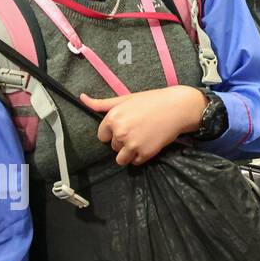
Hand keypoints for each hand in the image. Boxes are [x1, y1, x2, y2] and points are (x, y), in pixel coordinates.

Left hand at [83, 86, 206, 165]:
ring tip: (142, 139)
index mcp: (113, 118)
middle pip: (113, 146)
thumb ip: (102, 103)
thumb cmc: (152, 100)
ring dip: (129, 152)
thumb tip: (81, 98)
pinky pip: (135, 162)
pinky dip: (141, 156)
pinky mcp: (145, 153)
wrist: (178, 107)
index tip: (127, 125)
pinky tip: (149, 143)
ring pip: (121, 158)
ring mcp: (132, 144)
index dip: (113, 132)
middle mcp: (120, 132)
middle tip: (139, 129)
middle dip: (123, 141)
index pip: (102, 136)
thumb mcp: (126, 98)